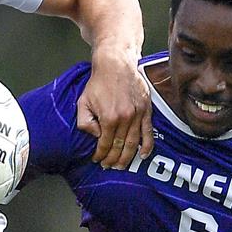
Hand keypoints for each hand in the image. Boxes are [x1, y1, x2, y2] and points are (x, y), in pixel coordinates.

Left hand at [76, 55, 153, 169]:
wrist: (115, 64)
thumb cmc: (98, 83)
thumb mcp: (83, 102)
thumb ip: (85, 123)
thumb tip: (95, 136)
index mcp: (108, 118)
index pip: (104, 144)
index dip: (100, 155)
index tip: (97, 160)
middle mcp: (124, 119)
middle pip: (119, 147)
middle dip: (113, 160)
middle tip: (109, 166)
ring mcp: (137, 115)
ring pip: (134, 144)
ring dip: (127, 157)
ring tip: (122, 165)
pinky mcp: (146, 110)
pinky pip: (148, 133)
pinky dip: (147, 146)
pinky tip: (143, 155)